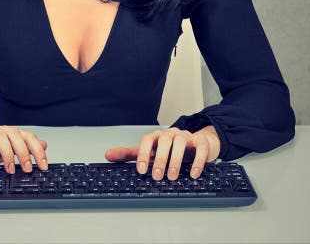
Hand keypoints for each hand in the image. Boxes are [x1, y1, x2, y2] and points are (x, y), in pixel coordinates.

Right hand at [0, 124, 47, 176]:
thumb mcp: (4, 153)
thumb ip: (23, 148)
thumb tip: (44, 145)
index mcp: (6, 133)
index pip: (27, 136)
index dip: (37, 149)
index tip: (43, 165)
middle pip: (14, 134)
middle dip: (24, 152)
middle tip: (28, 169)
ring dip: (7, 154)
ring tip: (11, 170)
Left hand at [104, 125, 220, 180]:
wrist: (196, 143)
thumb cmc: (169, 150)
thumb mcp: (149, 152)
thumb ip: (129, 154)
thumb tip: (108, 155)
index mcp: (157, 136)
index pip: (148, 140)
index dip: (143, 154)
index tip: (141, 170)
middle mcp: (171, 134)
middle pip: (165, 141)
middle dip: (160, 159)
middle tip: (157, 176)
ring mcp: (186, 137)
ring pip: (181, 142)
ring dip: (176, 160)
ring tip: (172, 176)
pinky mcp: (201, 143)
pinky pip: (200, 148)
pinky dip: (197, 161)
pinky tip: (193, 174)